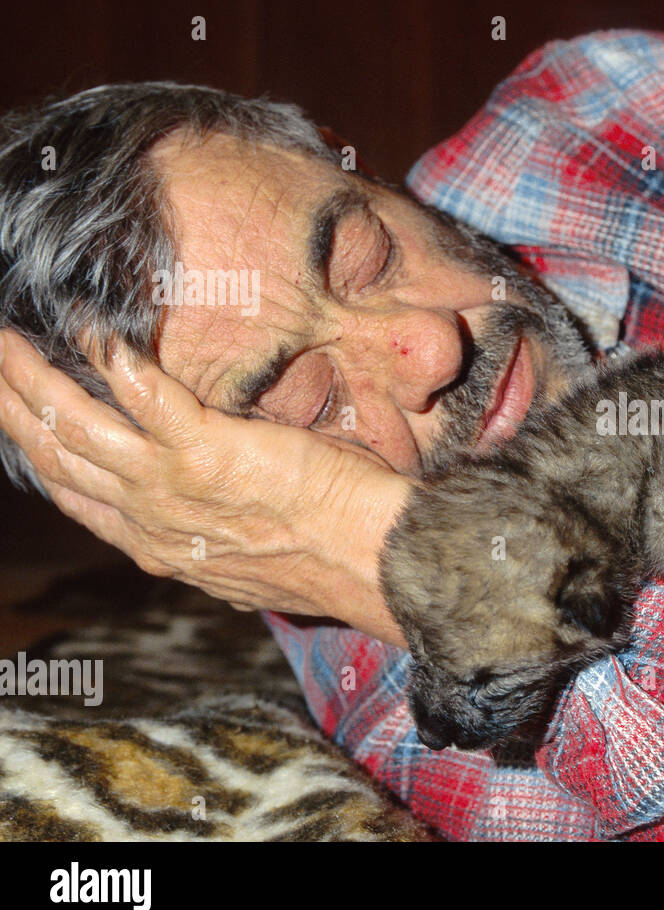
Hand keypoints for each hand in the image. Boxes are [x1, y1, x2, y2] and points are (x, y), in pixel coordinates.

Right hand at [0, 330, 413, 644]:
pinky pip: (143, 394)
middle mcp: (149, 516)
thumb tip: (205, 534)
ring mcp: (172, 484)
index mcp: (156, 543)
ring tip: (5, 340)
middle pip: (58, 456)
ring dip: (32, 379)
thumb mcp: (245, 564)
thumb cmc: (322, 555)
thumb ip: (210, 542)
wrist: (362, 558)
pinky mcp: (207, 449)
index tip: (16, 422)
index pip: (76, 494)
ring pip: (77, 426)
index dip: (38, 453)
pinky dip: (111, 358)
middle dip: (13, 406)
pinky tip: (89, 325)